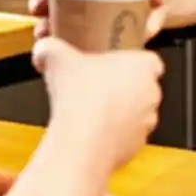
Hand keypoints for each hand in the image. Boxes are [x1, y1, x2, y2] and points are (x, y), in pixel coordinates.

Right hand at [32, 37, 164, 174]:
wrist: (82, 143)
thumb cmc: (80, 97)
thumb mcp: (56, 58)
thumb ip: (51, 48)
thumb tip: (44, 48)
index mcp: (143, 66)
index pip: (149, 59)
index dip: (130, 61)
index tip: (112, 63)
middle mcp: (151, 94)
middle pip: (141, 86)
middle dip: (121, 86)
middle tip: (95, 84)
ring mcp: (146, 123)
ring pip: (135, 113)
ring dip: (117, 112)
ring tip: (89, 110)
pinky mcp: (136, 147)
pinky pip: (125, 137)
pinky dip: (111, 134)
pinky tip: (89, 131)